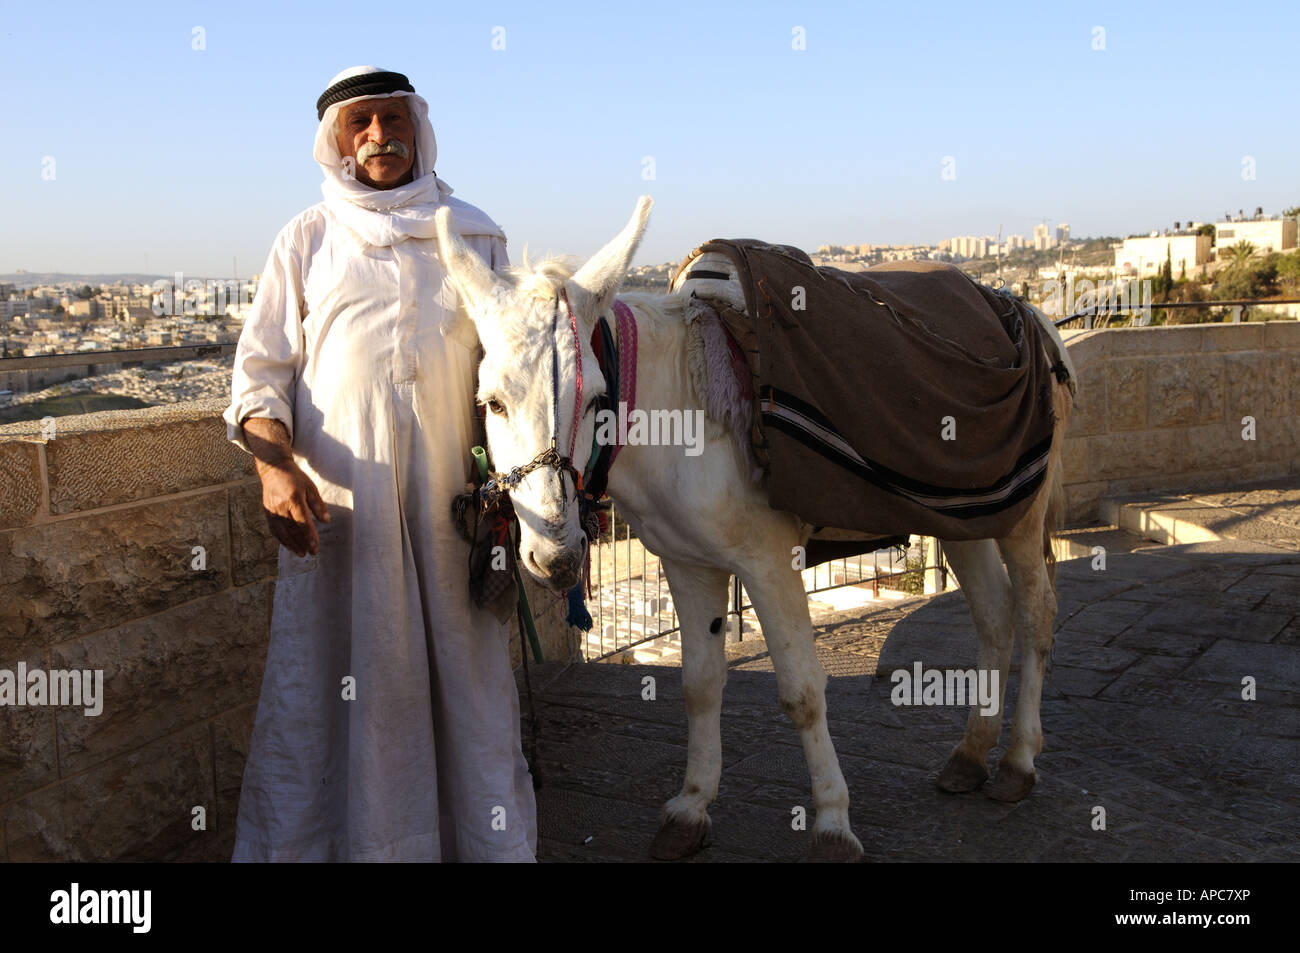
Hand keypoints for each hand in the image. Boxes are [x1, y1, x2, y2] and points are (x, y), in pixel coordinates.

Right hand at [242, 415, 330, 556]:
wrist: (274, 469)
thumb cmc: (295, 478)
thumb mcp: (311, 488)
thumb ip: (318, 505)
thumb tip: (326, 521)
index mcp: (294, 499)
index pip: (302, 522)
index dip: (309, 536)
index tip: (315, 547)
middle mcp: (281, 506)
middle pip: (292, 529)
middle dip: (302, 543)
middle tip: (311, 553)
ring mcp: (272, 510)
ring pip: (282, 532)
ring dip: (291, 544)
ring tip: (301, 553)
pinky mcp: (267, 512)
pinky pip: (274, 529)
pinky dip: (282, 539)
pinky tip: (289, 545)